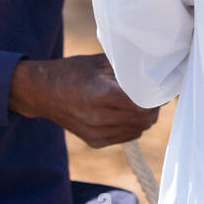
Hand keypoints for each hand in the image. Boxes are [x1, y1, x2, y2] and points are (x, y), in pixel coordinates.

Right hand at [9, 53, 158, 147]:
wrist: (43, 92)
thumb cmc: (72, 71)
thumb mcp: (98, 62)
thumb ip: (124, 68)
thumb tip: (151, 70)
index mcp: (99, 94)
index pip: (140, 104)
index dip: (154, 96)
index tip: (160, 87)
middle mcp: (97, 118)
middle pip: (142, 120)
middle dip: (153, 107)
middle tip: (155, 94)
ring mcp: (95, 133)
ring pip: (136, 131)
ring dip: (144, 118)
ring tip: (142, 102)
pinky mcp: (94, 142)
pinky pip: (125, 137)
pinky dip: (132, 126)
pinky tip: (128, 112)